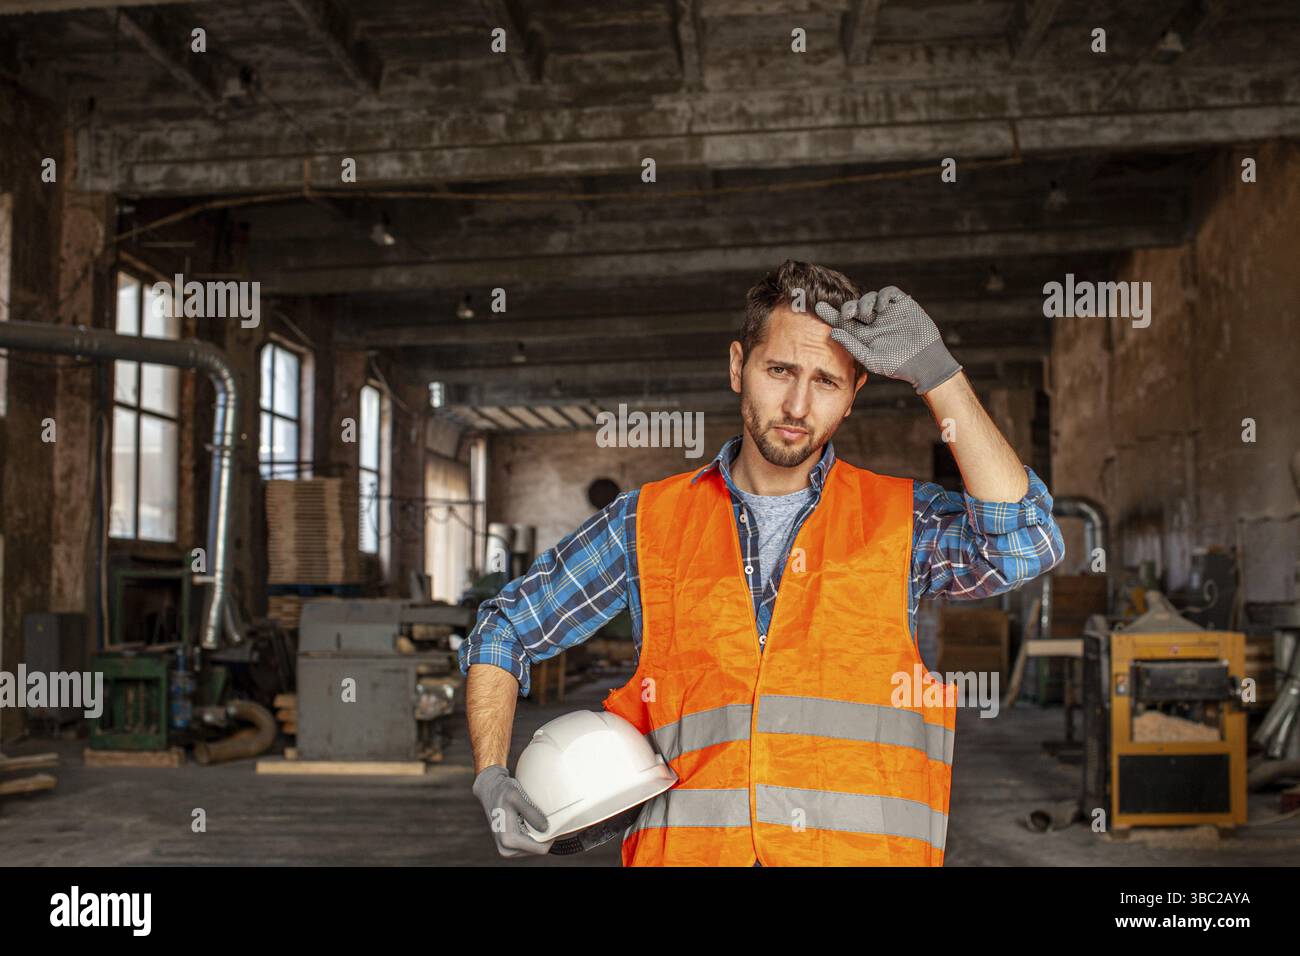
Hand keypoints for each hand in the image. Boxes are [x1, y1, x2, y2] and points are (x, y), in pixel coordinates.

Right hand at [471, 764, 551, 856]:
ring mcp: (507, 849)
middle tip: (543, 816)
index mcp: (509, 840)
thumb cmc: (503, 791)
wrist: (490, 789)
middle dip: (544, 835)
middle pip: (538, 849)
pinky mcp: (509, 846)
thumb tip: (546, 829)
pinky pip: (528, 844)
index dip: (551, 837)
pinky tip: (529, 821)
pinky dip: (532, 834)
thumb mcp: (516, 797)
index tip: (556, 823)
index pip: (541, 848)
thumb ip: (531, 813)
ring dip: (537, 834)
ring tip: (533, 817)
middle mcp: (506, 849)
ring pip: (534, 848)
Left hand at [814, 286, 961, 393]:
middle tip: (847, 314)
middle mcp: (874, 322)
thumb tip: (832, 333)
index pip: (844, 322)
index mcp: (864, 335)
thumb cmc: (898, 365)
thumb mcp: (871, 358)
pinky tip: (880, 306)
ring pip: (869, 298)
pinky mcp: (902, 305)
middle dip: (847, 307)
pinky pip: (888, 293)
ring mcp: (888, 313)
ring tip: (867, 314)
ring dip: (864, 303)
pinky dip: (882, 295)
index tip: (818, 306)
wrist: (925, 362)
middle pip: (854, 307)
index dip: (831, 313)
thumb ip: (852, 345)